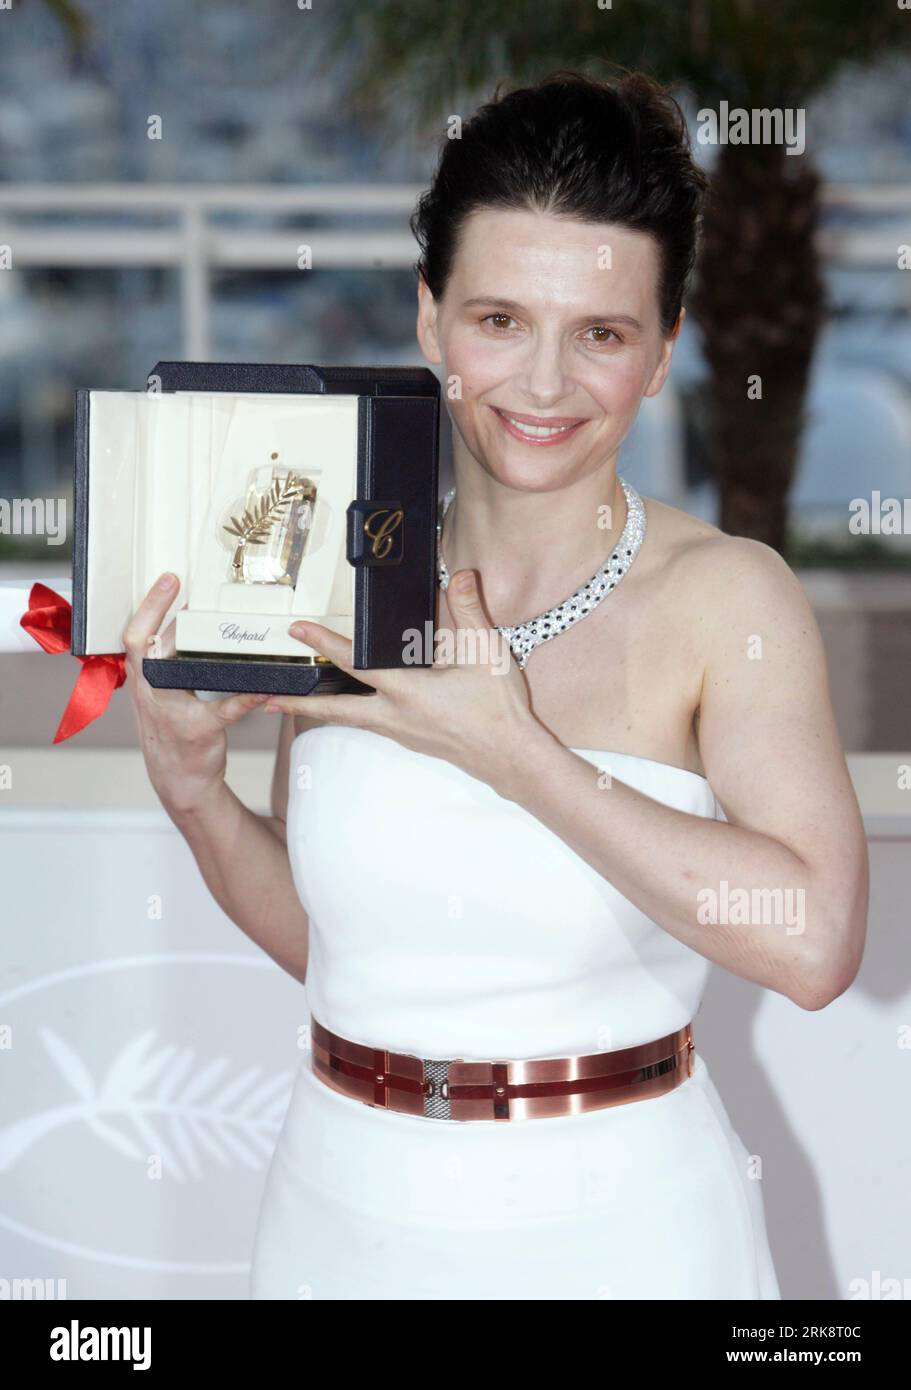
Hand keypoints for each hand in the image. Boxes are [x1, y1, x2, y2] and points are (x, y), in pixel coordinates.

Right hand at [122, 573, 271, 813]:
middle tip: (184, 586)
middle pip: (148, 644)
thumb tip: (187, 627)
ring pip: (181, 670)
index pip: (135, 637)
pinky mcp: (200, 729)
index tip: (169, 579)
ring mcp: (172, 711)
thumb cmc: (170, 733)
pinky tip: (265, 689)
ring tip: (220, 623)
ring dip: (200, 646)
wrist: (179, 779)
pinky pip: (225, 709)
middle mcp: (150, 692)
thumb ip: (164, 665)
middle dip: (163, 612)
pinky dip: (247, 698)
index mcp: (142, 680)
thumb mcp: (157, 696)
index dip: (150, 606)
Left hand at [263, 569, 546, 793]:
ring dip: (319, 710)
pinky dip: (349, 713)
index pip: (355, 664)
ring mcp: (401, 732)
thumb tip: (459, 576)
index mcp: (408, 693)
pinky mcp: (410, 739)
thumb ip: (469, 611)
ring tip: (293, 702)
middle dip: (298, 703)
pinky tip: (350, 704)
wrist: (513, 758)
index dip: (324, 644)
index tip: (298, 630)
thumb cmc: (499, 711)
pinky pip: (369, 723)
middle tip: (265, 697)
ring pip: (349, 719)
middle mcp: (396, 717)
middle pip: (334, 710)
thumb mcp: (488, 654)